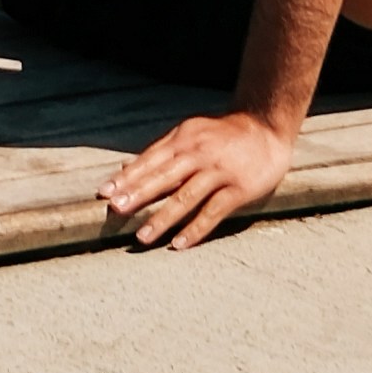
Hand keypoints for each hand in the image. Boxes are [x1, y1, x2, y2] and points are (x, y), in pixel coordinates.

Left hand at [103, 108, 295, 245]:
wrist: (267, 128)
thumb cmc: (222, 135)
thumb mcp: (190, 133)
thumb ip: (160, 152)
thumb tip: (124, 168)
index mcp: (184, 138)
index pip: (150, 160)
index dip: (127, 177)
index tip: (105, 193)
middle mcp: (198, 153)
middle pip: (163, 176)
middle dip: (138, 194)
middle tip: (115, 210)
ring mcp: (218, 171)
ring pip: (185, 197)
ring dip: (162, 217)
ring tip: (142, 237)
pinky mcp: (238, 188)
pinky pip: (213, 211)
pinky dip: (195, 229)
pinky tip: (179, 244)